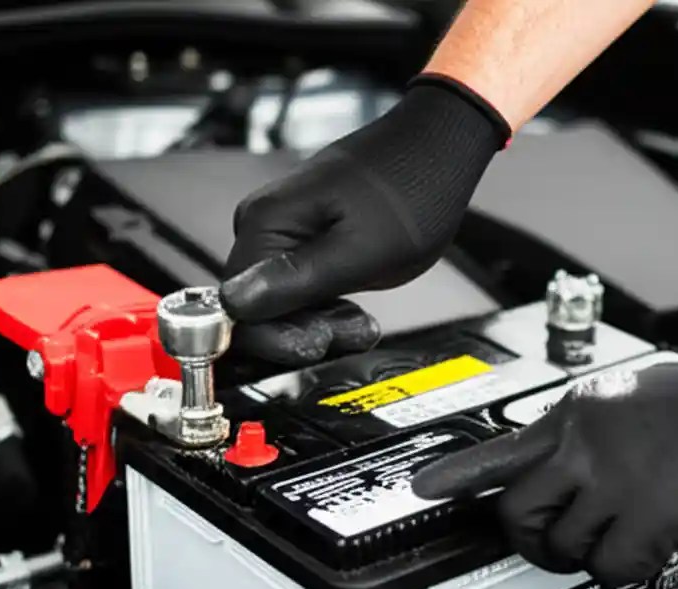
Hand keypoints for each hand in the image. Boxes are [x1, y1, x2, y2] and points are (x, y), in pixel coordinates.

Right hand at [221, 80, 505, 364]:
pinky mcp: (307, 234)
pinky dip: (330, 307)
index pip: (236, 304)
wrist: (441, 149)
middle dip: (302, 331)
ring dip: (322, 323)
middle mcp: (265, 222)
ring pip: (284, 302)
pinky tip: (358, 313)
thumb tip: (236, 303)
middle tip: (349, 335)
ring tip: (362, 325)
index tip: (309, 350)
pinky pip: (304, 286)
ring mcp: (285, 228)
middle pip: (259, 306)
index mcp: (266, 222)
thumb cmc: (412, 187)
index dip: (270, 338)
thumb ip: (298, 280)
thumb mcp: (361, 251)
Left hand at [412, 330, 677, 583]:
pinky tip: (661, 542)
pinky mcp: (647, 511)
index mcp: (583, 408)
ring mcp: (613, 475)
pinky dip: (635, 565)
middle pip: (517, 508)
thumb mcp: (645, 400)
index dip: (458, 475)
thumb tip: (575, 463)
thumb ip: (598, 431)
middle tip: (550, 547)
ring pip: (565, 542)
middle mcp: (586, 438)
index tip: (426, 490)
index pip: (501, 445)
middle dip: (531, 539)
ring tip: (630, 535)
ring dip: (594, 552)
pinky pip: (613, 564)